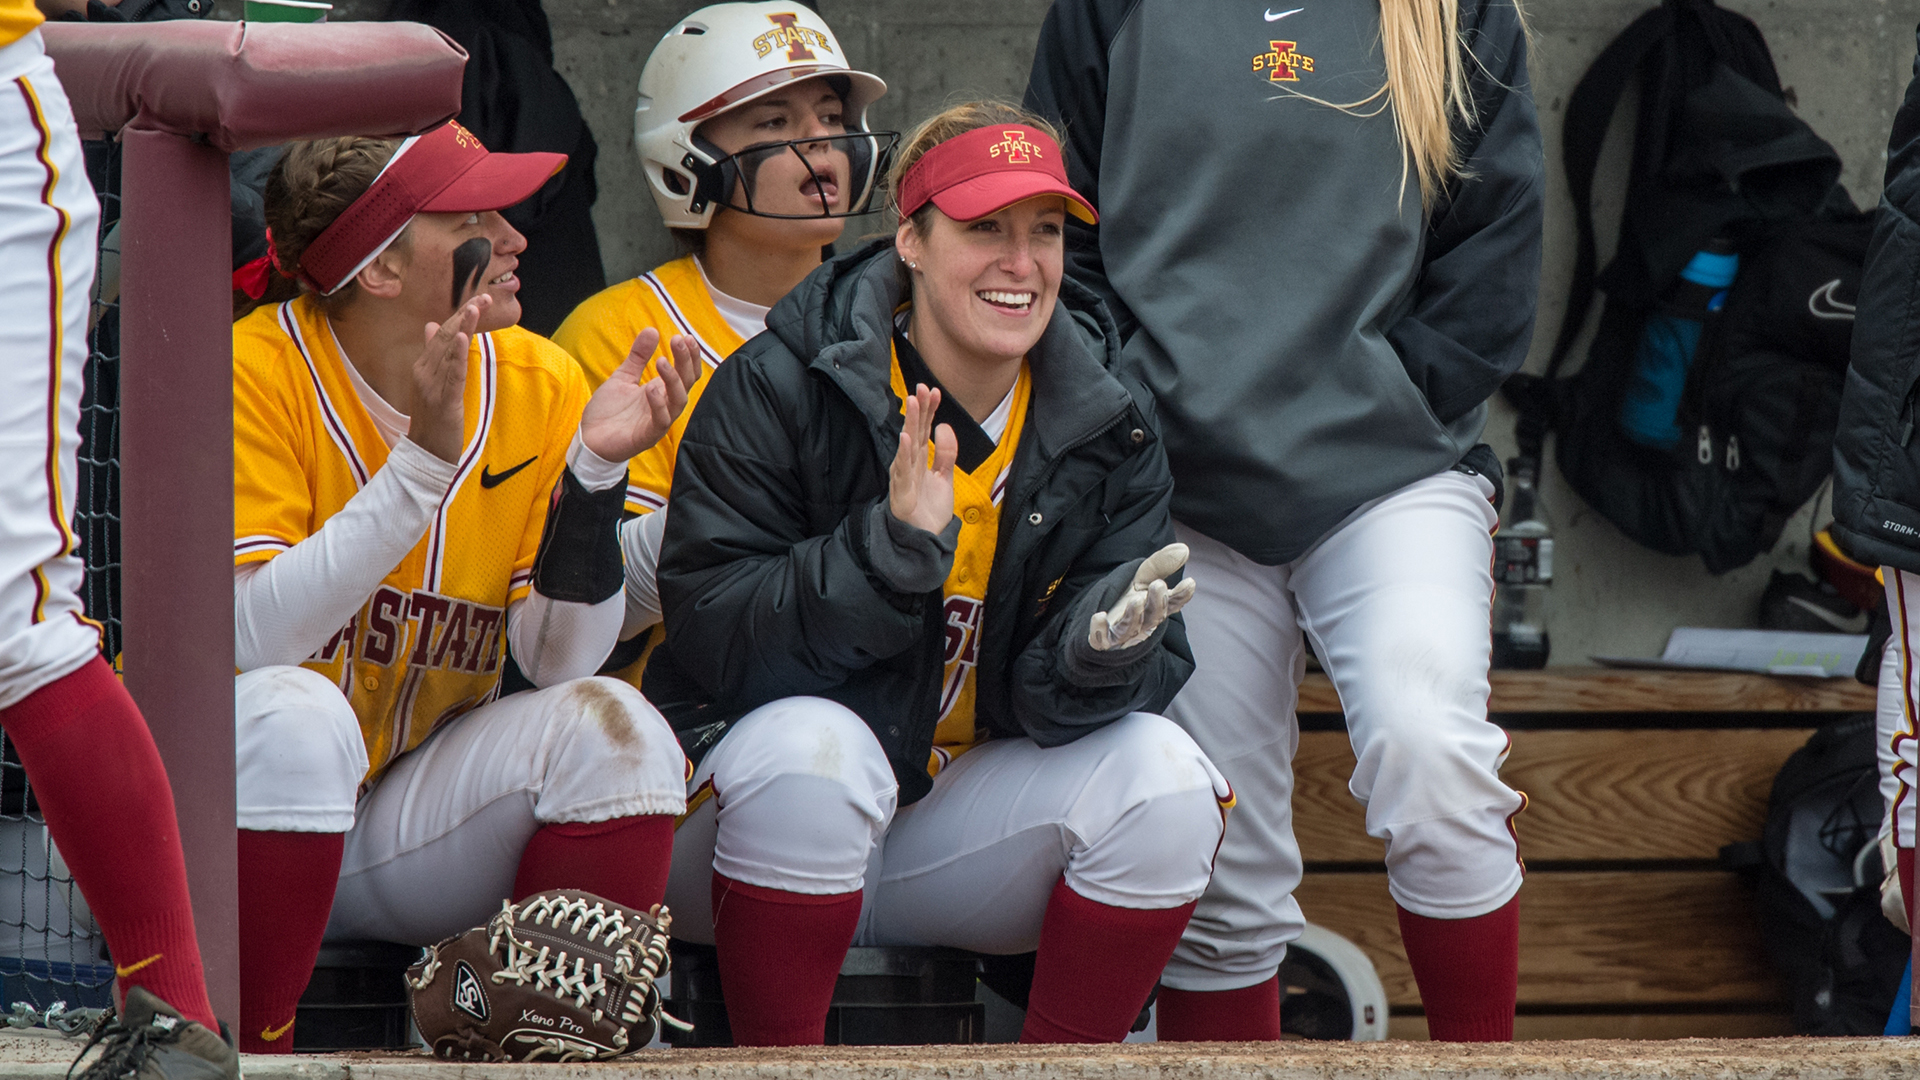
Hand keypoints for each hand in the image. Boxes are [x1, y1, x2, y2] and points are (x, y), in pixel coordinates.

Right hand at [408, 294, 488, 463]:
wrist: (425, 453)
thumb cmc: (431, 419)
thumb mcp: (431, 383)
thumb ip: (433, 354)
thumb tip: (432, 325)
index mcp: (422, 367)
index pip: (442, 334)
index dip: (460, 316)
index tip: (479, 301)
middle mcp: (424, 372)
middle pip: (446, 337)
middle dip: (465, 316)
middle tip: (484, 298)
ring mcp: (432, 387)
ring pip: (449, 351)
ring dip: (463, 328)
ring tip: (475, 308)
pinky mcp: (444, 402)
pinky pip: (452, 375)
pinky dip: (458, 355)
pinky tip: (464, 338)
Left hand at [580, 329, 700, 461]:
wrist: (589, 439)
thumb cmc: (608, 412)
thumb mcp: (623, 377)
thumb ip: (638, 356)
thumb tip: (652, 329)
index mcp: (661, 392)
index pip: (686, 373)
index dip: (689, 356)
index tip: (684, 337)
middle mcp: (664, 406)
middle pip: (687, 383)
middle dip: (686, 361)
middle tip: (678, 340)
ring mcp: (658, 421)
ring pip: (679, 401)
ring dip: (674, 380)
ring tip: (662, 361)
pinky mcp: (647, 436)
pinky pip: (661, 421)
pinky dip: (659, 404)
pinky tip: (652, 388)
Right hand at [888, 383, 956, 533]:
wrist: (924, 539)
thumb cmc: (929, 509)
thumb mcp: (944, 477)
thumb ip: (945, 453)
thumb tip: (944, 426)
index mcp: (918, 460)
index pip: (923, 430)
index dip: (929, 410)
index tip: (934, 390)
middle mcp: (908, 465)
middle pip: (914, 432)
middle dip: (918, 409)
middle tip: (921, 387)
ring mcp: (903, 478)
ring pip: (907, 446)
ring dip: (910, 423)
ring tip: (913, 403)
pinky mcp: (902, 493)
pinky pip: (903, 471)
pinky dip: (903, 454)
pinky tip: (905, 438)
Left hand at [1089, 543, 1196, 650]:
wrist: (1098, 624)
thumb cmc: (1125, 601)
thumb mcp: (1141, 579)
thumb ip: (1160, 565)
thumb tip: (1184, 548)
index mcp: (1153, 609)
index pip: (1171, 603)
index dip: (1181, 595)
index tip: (1189, 582)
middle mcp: (1141, 624)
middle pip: (1153, 616)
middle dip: (1157, 602)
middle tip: (1159, 585)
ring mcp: (1121, 634)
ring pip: (1130, 628)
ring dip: (1134, 615)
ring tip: (1136, 600)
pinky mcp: (1102, 640)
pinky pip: (1101, 638)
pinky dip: (1100, 629)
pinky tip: (1099, 616)